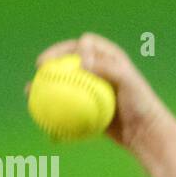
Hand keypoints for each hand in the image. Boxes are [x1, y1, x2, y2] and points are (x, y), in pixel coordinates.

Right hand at [25, 32, 168, 154]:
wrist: (146, 133)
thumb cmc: (141, 105)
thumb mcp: (128, 83)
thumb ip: (107, 68)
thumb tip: (81, 60)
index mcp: (109, 58)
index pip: (84, 44)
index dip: (69, 45)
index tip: (61, 59)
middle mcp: (99, 70)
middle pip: (69, 60)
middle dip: (50, 61)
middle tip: (40, 67)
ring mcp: (92, 89)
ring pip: (64, 84)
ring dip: (45, 85)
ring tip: (30, 90)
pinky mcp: (88, 107)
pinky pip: (67, 106)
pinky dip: (53, 108)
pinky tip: (39, 114)